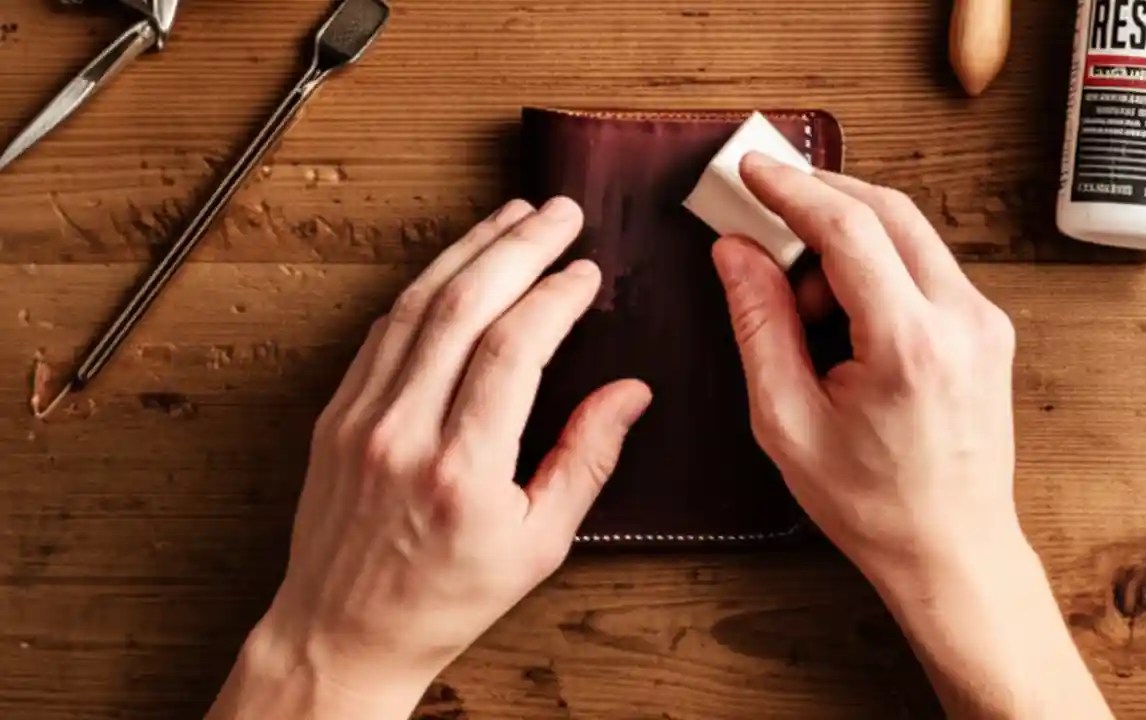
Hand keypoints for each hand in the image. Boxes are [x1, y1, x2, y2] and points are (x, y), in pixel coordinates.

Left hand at [209, 198, 650, 718]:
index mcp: (462, 470)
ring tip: (512, 217)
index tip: (586, 270)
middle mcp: (404, 432)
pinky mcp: (337, 413)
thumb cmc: (446, 598)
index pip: (515, 349)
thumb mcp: (539, 545)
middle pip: (465, 306)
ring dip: (469, 250)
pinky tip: (455, 264)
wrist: (345, 630)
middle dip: (519, 246)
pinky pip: (383, 329)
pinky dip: (424, 285)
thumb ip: (586, 461)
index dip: (555, 294)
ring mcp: (361, 417)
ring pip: (417, 305)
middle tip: (558, 212)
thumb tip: (629, 394)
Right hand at [712, 154, 1111, 718]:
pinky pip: (924, 267)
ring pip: (908, 234)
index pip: (847, 229)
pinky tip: (842, 319)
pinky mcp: (987, 328)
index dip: (791, 189)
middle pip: (887, 211)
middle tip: (766, 210)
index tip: (752, 169)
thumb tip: (736, 252)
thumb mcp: (787, 421)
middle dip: (819, 200)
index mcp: (908, 343)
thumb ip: (759, 325)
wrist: (951, 549)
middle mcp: (960, 319)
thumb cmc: (870, 502)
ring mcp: (983, 321)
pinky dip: (875, 269)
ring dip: (846, 243)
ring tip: (804, 310)